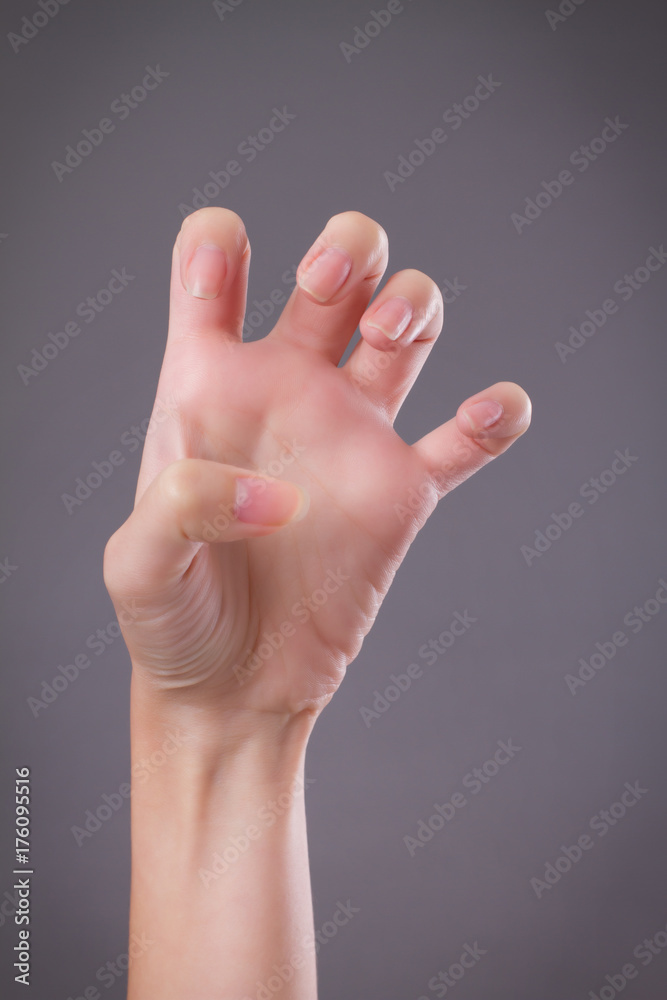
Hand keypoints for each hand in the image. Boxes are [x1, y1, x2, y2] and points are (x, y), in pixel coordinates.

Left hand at [103, 208, 530, 721]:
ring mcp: (350, 437)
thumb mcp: (138, 565)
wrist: (232, 689)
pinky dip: (495, 416)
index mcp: (207, 385)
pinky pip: (467, 440)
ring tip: (387, 338)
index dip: (219, 245)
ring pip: (406, 328)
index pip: (212, 268)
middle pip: (338, 273)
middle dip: (347, 251)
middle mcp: (287, 393)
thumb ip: (184, 504)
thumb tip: (280, 494)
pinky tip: (489, 410)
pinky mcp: (401, 493)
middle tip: (327, 288)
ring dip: (414, 302)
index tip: (223, 267)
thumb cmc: (172, 620)